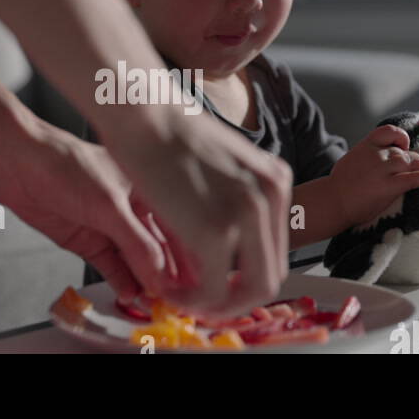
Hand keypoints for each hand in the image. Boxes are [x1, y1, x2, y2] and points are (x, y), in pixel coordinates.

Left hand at [0, 119, 175, 302]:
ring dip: (146, 279)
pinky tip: (132, 292)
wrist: (18, 164)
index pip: (178, 225)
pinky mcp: (88, 239)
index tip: (198, 280)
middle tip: (180, 297)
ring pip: (136, 258)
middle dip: (169, 272)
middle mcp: (132, 206)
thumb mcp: (110, 206)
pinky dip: (122, 280)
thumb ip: (138, 243)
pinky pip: (111, 265)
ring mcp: (109, 224)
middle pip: (159, 246)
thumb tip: (160, 273)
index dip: (190, 253)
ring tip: (158, 301)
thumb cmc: (64, 163)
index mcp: (148, 186)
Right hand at [98, 108, 292, 319]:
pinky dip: (195, 300)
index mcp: (275, 181)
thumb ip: (234, 198)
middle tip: (204, 302)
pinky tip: (173, 292)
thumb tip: (227, 242)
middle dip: (237, 297)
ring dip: (219, 304)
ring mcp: (247, 215)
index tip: (220, 284)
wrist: (143, 114)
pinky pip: (215, 288)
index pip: (274, 247)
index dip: (246, 275)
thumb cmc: (165, 132)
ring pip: (253, 289)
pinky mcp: (216, 232)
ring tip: (187, 300)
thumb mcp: (220, 163)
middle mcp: (271, 197)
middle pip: (271, 273)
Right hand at [328, 124, 418, 226]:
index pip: (388, 132)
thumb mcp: (351, 160)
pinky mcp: (387, 187)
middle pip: (403, 152)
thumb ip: (367, 154)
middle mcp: (374, 155)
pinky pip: (412, 178)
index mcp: (364, 146)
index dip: (400, 137)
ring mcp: (381, 170)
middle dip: (414, 159)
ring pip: (410, 161)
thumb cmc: (340, 185)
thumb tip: (381, 154)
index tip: (403, 147)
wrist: (332, 202)